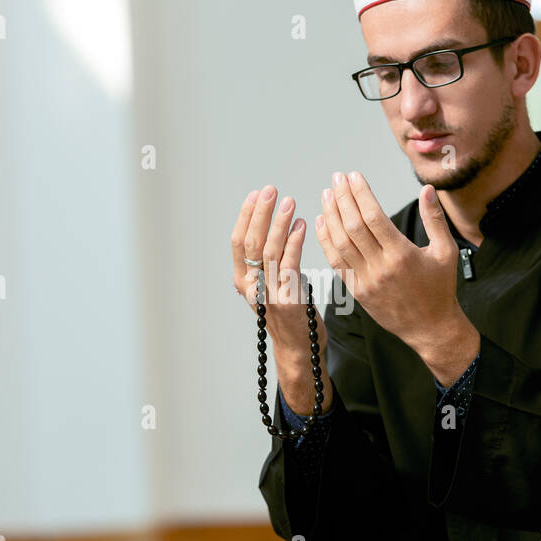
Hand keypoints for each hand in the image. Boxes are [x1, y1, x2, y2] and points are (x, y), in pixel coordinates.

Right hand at [230, 186, 327, 359]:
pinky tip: (302, 226)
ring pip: (269, 252)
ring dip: (279, 224)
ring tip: (289, 203)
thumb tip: (272, 231)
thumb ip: (266, 265)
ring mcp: (268, 294)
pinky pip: (290, 266)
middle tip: (271, 191)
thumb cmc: (287, 315)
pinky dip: (295, 243)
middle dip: (261, 213)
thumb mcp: (269, 287)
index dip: (245, 217)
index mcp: (243, 281)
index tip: (256, 195)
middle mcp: (251, 287)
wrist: (297, 349)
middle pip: (251, 242)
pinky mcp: (287, 301)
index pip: (238, 242)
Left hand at [315, 171, 472, 362]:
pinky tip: (322, 222)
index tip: (353, 175)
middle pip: (353, 227)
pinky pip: (336, 263)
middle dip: (343, 199)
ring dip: (331, 216)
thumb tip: (428, 189)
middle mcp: (380, 267)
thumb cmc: (441, 288)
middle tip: (337, 178)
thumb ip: (435, 219)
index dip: (360, 194)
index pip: (374, 217)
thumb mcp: (445, 252)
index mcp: (402, 255)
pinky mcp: (357, 292)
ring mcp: (366, 281)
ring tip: (327, 194)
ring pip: (340, 244)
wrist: (430, 329)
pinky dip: (326, 241)